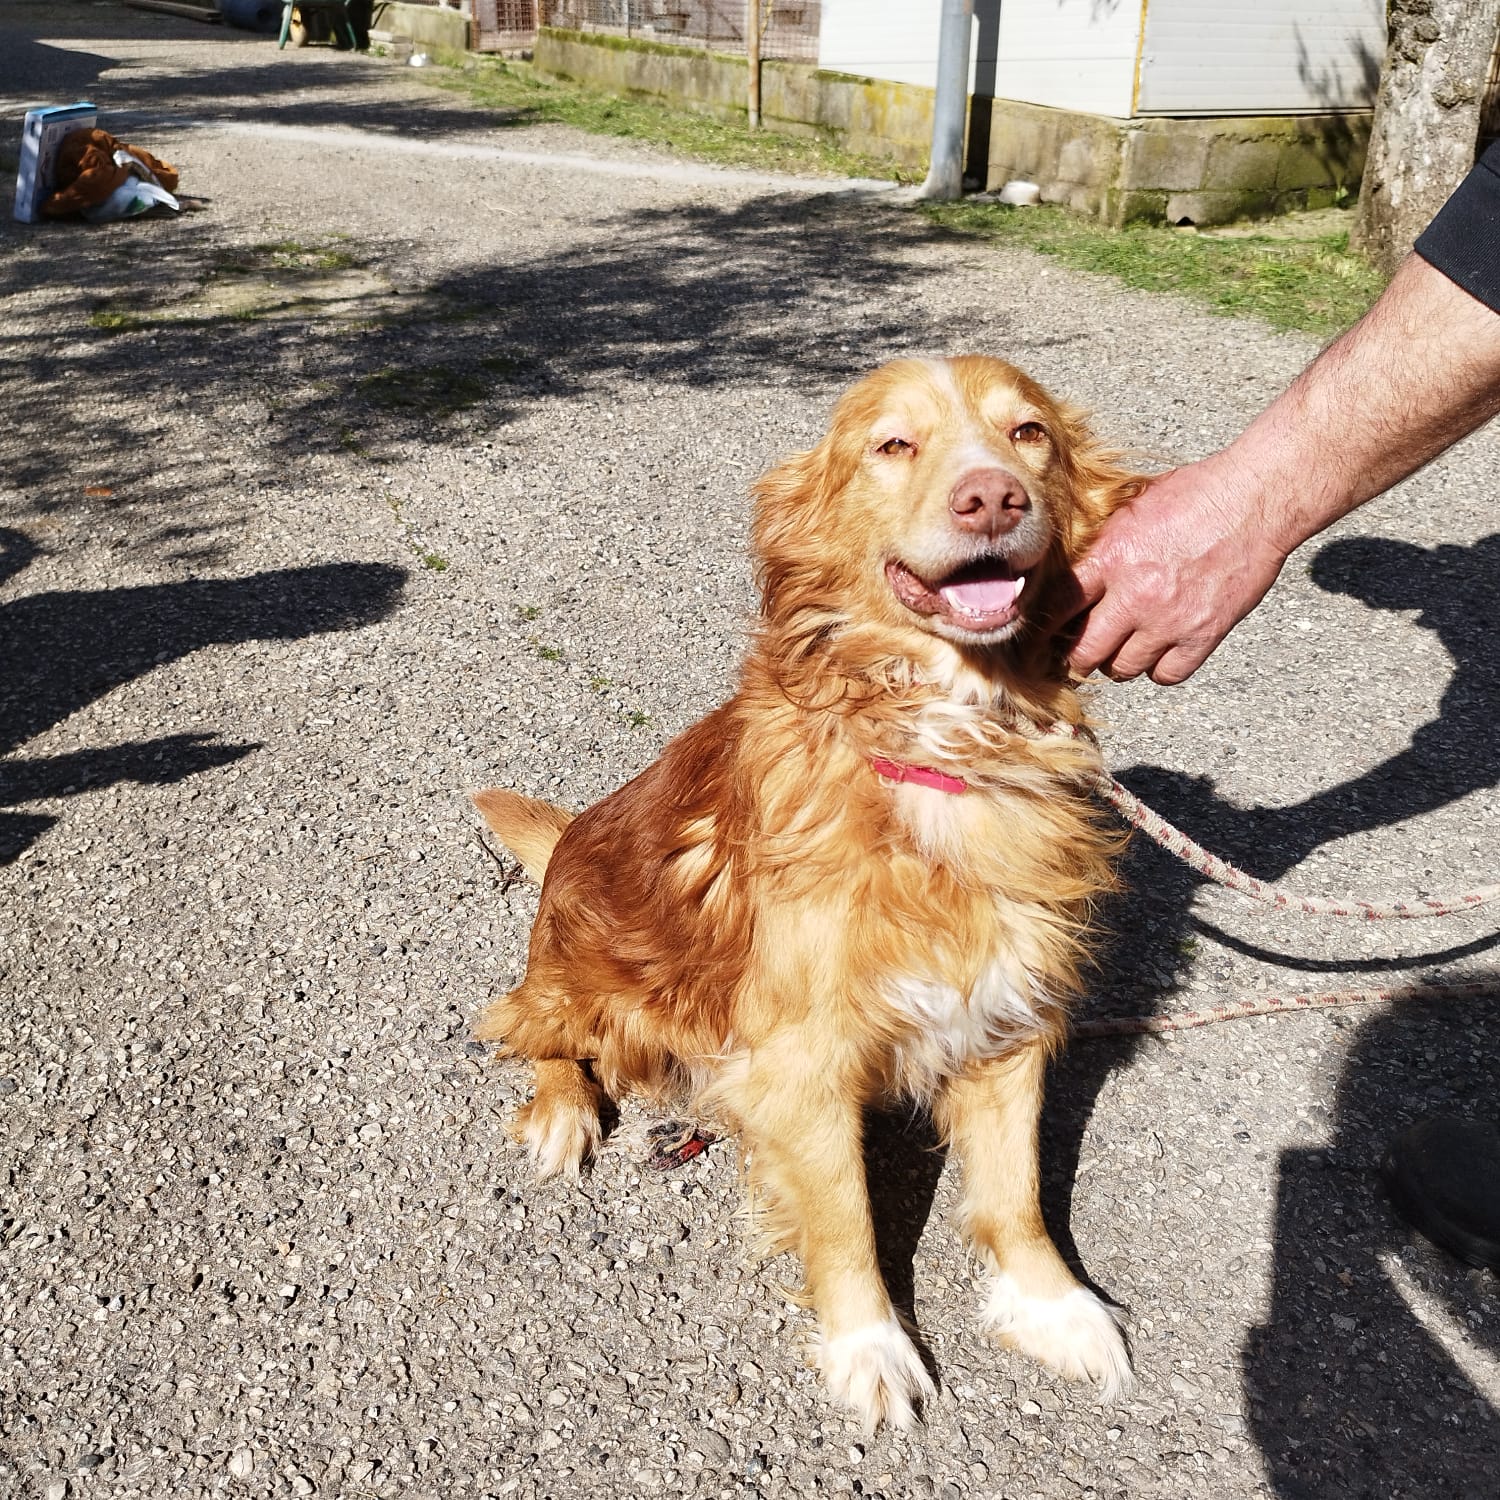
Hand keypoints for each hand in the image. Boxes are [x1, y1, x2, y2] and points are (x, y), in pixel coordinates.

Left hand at [1061, 459, 1289, 683]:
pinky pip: (1166, 675)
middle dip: (1079, 654)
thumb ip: (1102, 548)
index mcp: (1111, 558)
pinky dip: (1159, 669)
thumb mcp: (1132, 510)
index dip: (1045, 628)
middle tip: (1083, 649)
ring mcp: (1170, 619)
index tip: (1042, 637)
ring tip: (1124, 648)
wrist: (1255, 500)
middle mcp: (1136, 594)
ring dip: (1119, 663)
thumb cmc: (1194, 495)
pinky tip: (1160, 652)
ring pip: (1123, 669)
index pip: (1058, 607)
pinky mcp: (1204, 634)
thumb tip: (1070, 577)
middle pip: (1085, 651)